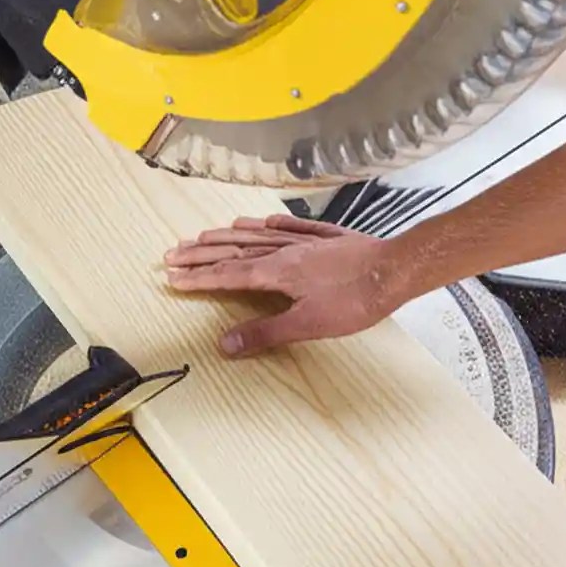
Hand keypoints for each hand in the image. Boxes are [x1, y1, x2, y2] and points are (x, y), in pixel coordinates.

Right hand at [164, 214, 404, 355]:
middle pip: (234, 251)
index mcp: (276, 272)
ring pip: (257, 237)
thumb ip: (264, 333)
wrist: (394, 270)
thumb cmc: (355, 300)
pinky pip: (289, 228)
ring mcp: (305, 242)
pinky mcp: (326, 238)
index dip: (197, 277)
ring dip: (227, 237)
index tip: (171, 277)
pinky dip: (268, 225)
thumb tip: (225, 343)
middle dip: (201, 254)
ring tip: (203, 236)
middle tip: (172, 254)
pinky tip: (260, 222)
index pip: (227, 274)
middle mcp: (285, 251)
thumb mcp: (308, 324)